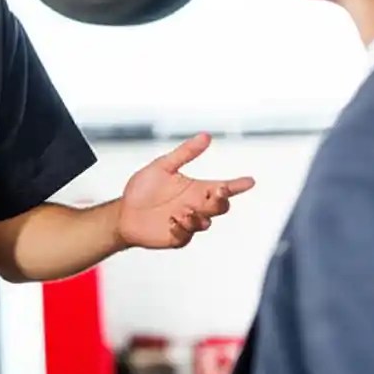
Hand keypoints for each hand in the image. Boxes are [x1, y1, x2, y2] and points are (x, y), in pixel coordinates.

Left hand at [116, 133, 254, 248]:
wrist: (123, 212)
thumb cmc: (143, 189)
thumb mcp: (162, 166)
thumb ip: (185, 153)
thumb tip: (206, 136)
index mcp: (196, 189)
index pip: (223, 187)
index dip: (237, 185)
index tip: (250, 181)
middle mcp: (196, 206)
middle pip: (220, 206)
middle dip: (221, 200)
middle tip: (216, 191)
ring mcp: (188, 223)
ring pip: (206, 222)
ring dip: (199, 216)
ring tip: (182, 211)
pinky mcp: (177, 237)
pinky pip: (186, 235)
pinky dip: (182, 228)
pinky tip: (171, 221)